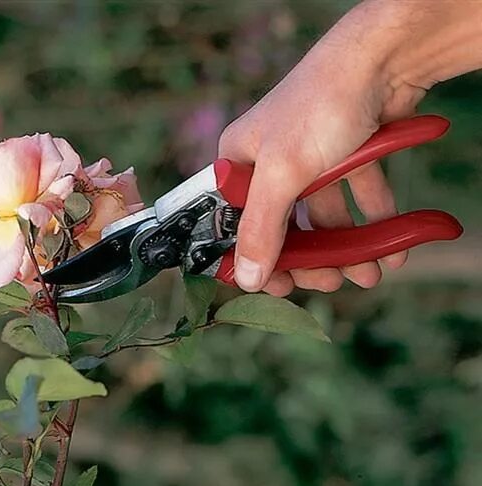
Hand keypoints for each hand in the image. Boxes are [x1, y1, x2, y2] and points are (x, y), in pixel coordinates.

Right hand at [219, 0, 429, 295]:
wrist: (385, 56)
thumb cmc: (321, 103)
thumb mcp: (283, 174)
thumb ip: (261, 229)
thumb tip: (245, 279)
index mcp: (240, 164)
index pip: (237, 226)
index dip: (256, 260)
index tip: (281, 287)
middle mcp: (271, 165)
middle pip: (284, 230)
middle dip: (312, 260)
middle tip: (333, 281)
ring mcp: (311, 161)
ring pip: (323, 220)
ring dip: (346, 250)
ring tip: (369, 272)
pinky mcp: (347, 156)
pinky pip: (355, 199)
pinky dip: (373, 224)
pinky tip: (390, 249)